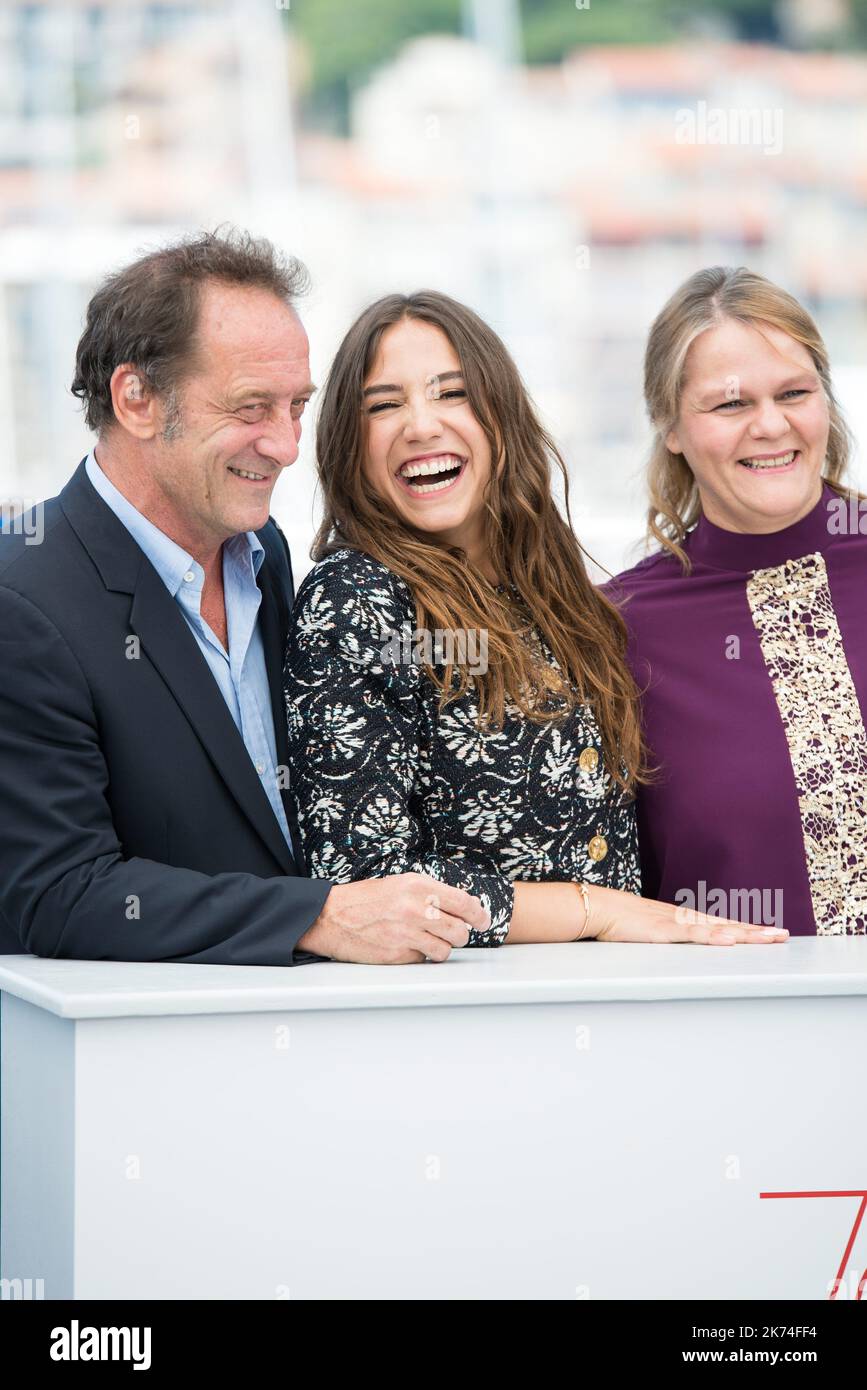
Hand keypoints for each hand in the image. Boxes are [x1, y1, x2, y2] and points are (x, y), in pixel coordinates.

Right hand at [297, 872, 491, 963]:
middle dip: (460, 934)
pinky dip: (419, 956)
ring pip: (445, 950)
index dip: (479, 915)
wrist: (331, 917)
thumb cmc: (366, 899)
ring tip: (427, 940)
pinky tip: (406, 946)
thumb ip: (431, 893)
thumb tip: (462, 906)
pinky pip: (423, 960)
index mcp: (418, 886)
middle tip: (453, 933)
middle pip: (460, 931)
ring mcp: (406, 934)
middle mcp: (415, 909)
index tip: (482, 921)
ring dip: (441, 948)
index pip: (464, 903)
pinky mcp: (397, 955)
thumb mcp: (401, 884)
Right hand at [586, 885, 789, 945]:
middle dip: (757, 932)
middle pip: (728, 925)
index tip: (770, 934)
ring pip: (718, 928)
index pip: (723, 926)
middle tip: (784, 936)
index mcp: (684, 921)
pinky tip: (729, 939)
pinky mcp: (663, 930)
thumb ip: (669, 937)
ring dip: (744, 933)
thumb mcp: (652, 932)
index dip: (747, 930)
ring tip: (769, 938)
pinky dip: (712, 936)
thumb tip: (683, 946)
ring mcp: (676, 924)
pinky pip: (692, 934)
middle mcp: (686, 919)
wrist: (599, 907)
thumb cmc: (621, 921)